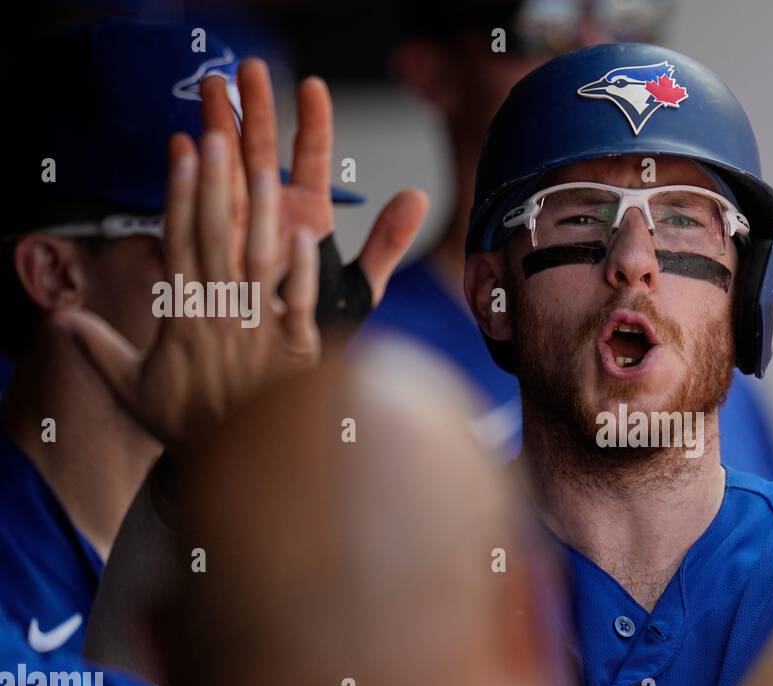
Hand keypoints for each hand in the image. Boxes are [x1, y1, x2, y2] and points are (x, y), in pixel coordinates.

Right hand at [54, 130, 318, 452]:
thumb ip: (99, 348)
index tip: (180, 152)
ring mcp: (259, 330)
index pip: (177, 243)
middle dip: (214, 185)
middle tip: (215, 134)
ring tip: (261, 166)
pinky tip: (304, 233)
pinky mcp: (297, 350)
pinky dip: (300, 270)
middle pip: (215, 239)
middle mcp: (220, 315)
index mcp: (183, 317)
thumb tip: (60, 318)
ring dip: (259, 213)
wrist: (241, 471)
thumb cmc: (191, 426)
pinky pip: (298, 304)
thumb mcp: (132, 388)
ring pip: (258, 262)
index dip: (178, 194)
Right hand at [199, 59, 427, 305]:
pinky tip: (210, 176)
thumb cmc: (318, 329)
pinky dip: (220, 210)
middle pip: (261, 158)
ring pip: (232, 190)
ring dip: (224, 150)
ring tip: (214, 105)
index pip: (310, 161)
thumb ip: (388, 241)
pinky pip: (228, 244)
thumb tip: (417, 194)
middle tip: (242, 68)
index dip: (313, 124)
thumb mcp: (360, 287)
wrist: (283, 385)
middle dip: (252, 112)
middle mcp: (271, 226)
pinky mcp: (230, 283)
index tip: (312, 85)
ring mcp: (243, 250)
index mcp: (304, 220)